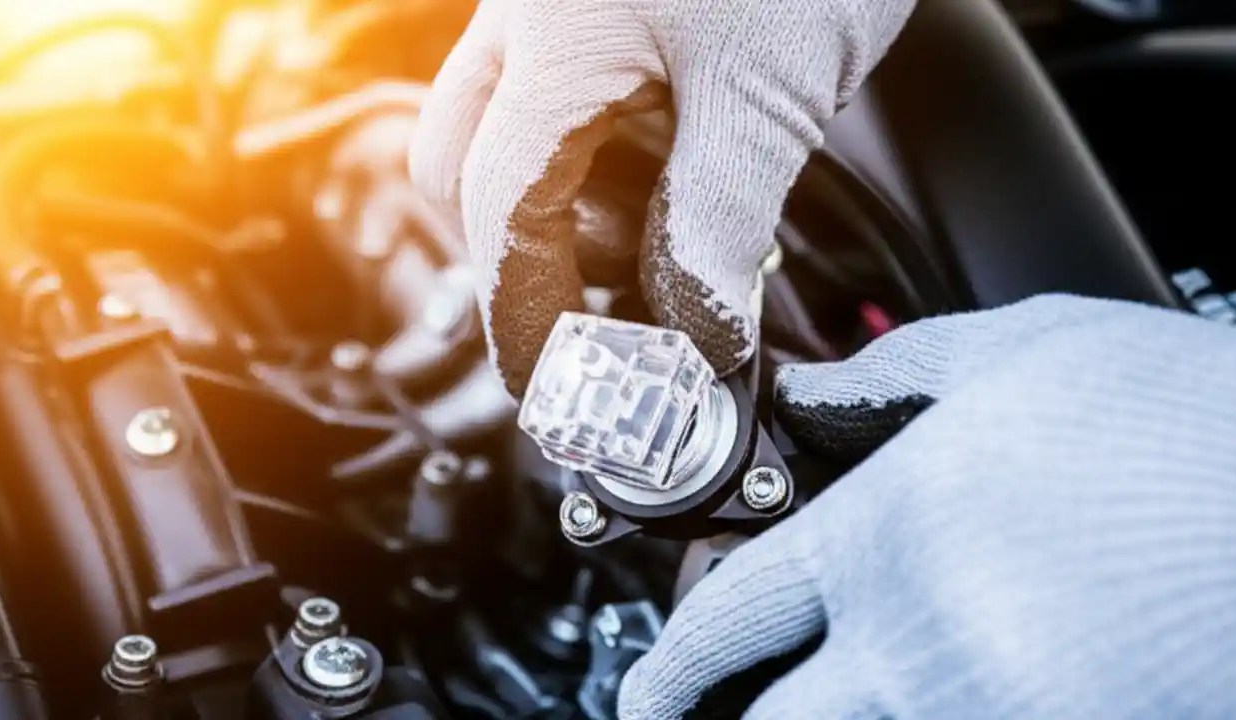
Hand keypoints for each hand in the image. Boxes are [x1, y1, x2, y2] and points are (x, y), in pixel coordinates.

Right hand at [409, 0, 915, 394]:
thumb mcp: (769, 96)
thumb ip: (719, 224)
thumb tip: (695, 334)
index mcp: (553, 38)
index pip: (500, 206)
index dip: (522, 308)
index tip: (551, 377)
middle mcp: (525, 15)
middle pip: (466, 167)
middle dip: (532, 245)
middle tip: (623, 288)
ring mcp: (548, 2)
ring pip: (506, 131)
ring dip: (572, 196)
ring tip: (672, 209)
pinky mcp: (584, 1)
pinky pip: (554, 93)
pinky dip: (599, 148)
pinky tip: (672, 150)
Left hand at [620, 295, 1235, 718]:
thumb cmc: (1183, 428)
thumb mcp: (1014, 358)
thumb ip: (888, 381)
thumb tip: (817, 392)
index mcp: (885, 537)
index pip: (726, 619)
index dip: (668, 667)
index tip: (647, 691)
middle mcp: (919, 644)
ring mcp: (989, 713)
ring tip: (838, 693)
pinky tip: (946, 692)